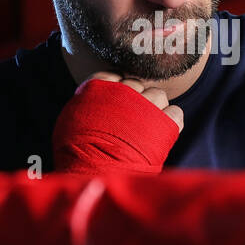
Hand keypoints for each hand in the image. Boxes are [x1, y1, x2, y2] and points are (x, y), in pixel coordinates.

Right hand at [51, 72, 183, 174]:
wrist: (96, 170)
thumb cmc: (76, 151)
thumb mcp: (70, 120)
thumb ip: (85, 104)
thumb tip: (91, 99)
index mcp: (99, 86)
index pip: (114, 75)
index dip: (116, 88)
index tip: (115, 102)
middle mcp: (125, 90)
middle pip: (137, 84)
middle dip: (135, 99)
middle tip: (129, 121)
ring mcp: (147, 104)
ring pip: (158, 95)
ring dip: (154, 108)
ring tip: (145, 129)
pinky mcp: (165, 122)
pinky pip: (175, 113)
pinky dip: (170, 122)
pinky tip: (160, 134)